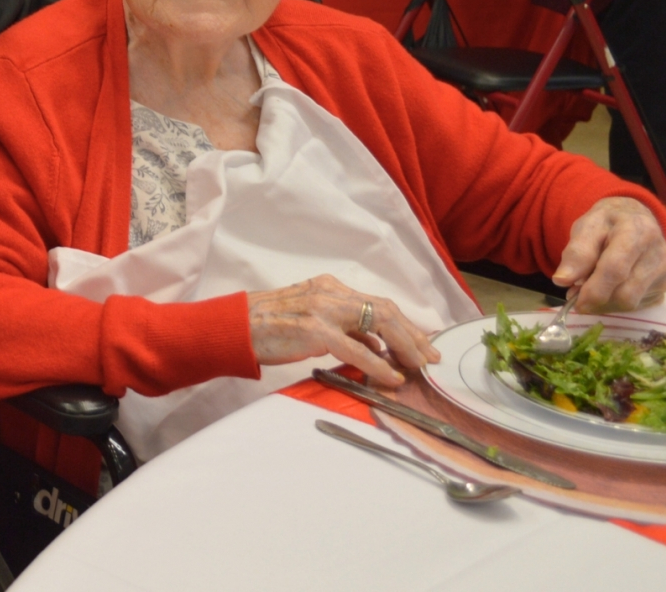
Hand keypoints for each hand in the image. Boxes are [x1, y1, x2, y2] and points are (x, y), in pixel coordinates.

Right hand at [247, 274, 440, 387]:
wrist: (235, 327)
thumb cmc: (269, 327)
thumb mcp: (310, 320)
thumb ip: (342, 329)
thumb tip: (376, 346)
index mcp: (329, 287)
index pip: (378, 303)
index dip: (405, 325)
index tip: (423, 344)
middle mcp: (329, 292)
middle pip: (385, 309)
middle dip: (413, 335)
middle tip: (430, 358)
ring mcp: (322, 308)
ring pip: (377, 322)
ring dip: (404, 346)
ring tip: (417, 367)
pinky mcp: (314, 329)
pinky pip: (356, 348)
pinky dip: (378, 364)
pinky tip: (390, 377)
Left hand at [555, 197, 665, 311]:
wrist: (633, 218)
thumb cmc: (606, 223)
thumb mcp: (586, 228)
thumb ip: (575, 253)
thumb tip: (561, 280)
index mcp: (637, 231)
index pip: (615, 269)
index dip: (594, 290)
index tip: (575, 303)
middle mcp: (659, 252)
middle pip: (626, 293)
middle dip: (597, 299)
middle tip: (576, 295)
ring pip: (631, 303)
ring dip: (605, 303)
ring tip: (590, 288)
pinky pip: (638, 305)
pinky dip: (617, 302)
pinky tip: (609, 288)